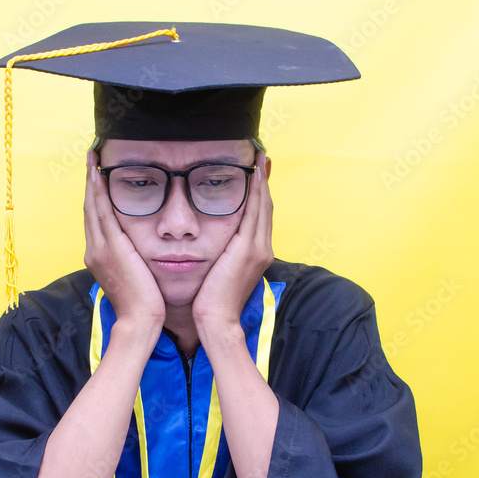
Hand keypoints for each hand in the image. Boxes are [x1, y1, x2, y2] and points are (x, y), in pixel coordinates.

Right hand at [83, 151, 165, 330]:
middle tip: (91, 158)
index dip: (94, 195)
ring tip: (93, 159)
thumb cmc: (144, 304)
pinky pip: (102, 213)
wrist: (140, 322)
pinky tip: (99, 175)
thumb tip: (139, 248)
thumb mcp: (135, 275)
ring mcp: (99, 249)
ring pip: (92, 207)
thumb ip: (132, 258)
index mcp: (99, 256)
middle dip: (89, 182)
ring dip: (92, 181)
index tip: (96, 174)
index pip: (95, 218)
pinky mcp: (110, 249)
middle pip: (89, 208)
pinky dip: (98, 193)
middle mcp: (94, 250)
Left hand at [192, 149, 273, 333]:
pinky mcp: (248, 250)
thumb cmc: (212, 301)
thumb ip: (223, 255)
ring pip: (262, 206)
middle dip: (264, 181)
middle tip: (262, 156)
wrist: (216, 321)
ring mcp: (258, 249)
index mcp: (257, 254)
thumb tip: (216, 243)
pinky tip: (251, 175)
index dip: (261, 193)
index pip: (261, 216)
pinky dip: (254, 192)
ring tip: (258, 158)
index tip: (257, 172)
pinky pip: (253, 213)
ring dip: (261, 180)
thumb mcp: (220, 272)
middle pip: (266, 206)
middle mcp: (263, 248)